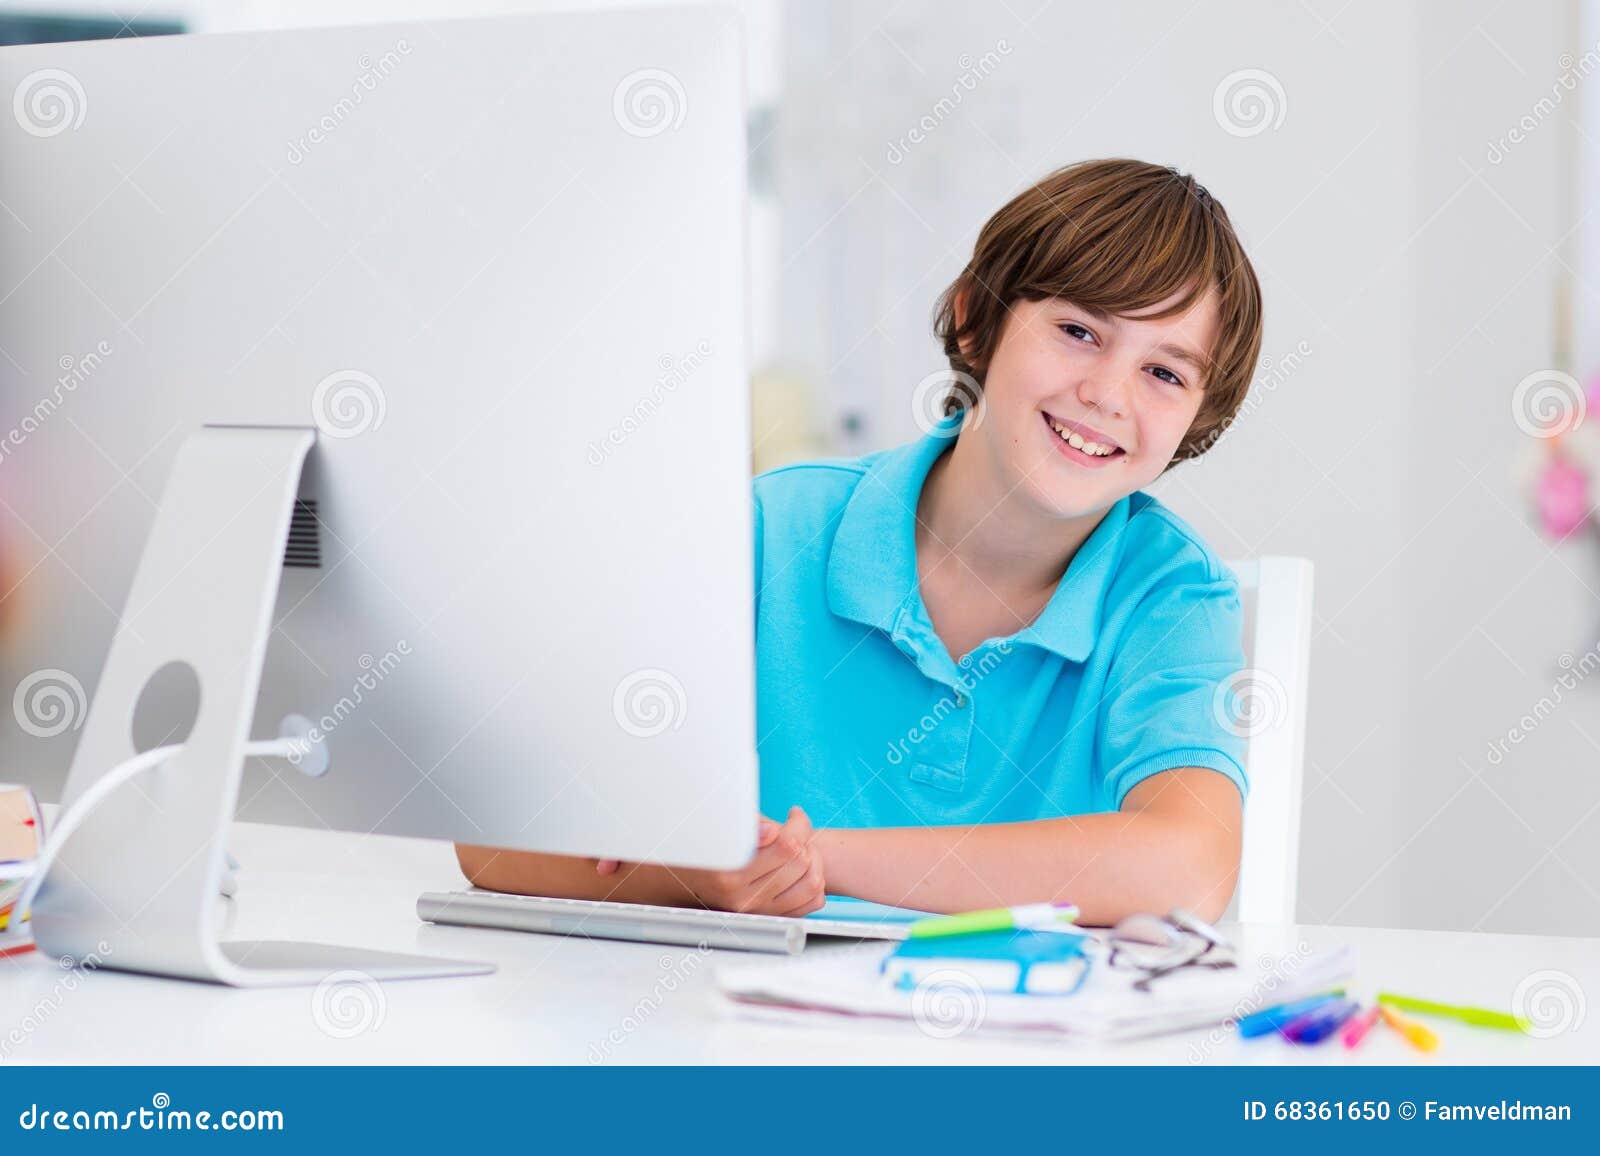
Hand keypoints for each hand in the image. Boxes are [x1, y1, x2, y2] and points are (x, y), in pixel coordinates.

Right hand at [598, 808, 825, 915]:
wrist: (694, 881)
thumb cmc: (713, 849)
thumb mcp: (725, 831)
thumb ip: (750, 829)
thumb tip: (773, 832)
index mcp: (730, 874)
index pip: (786, 846)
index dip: (798, 823)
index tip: (793, 815)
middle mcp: (745, 899)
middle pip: (801, 861)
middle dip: (805, 838)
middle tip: (795, 828)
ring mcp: (761, 912)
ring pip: (813, 882)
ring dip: (814, 859)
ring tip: (801, 846)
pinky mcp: (773, 919)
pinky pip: (814, 901)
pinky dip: (816, 881)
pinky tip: (803, 867)